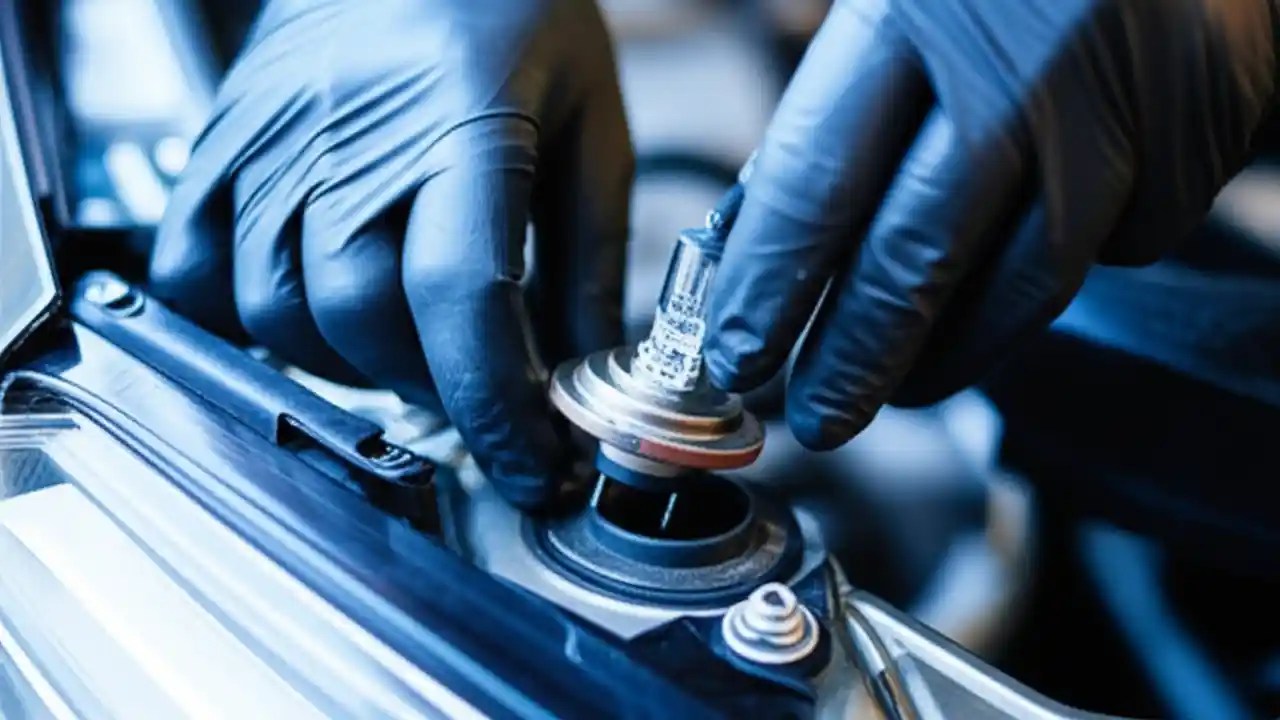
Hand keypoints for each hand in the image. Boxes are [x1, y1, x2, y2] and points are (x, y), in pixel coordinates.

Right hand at [150, 0, 632, 507]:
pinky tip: (313, 316)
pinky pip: (192, 264)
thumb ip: (591, 263)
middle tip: (479, 392)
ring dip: (348, 362)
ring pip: (276, 309)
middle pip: (362, 317)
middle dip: (433, 387)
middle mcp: (352, 133)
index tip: (532, 468)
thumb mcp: (592, 129)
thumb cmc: (520, 11)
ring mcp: (271, 136)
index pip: (461, 298)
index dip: (497, 409)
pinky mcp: (223, 138)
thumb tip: (587, 380)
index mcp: (464, 124)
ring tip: (406, 348)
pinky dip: (243, 319)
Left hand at [705, 0, 1276, 449]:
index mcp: (914, 11)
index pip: (819, 185)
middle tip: (819, 418)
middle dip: (856, 359)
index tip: (738, 356)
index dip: (772, 286)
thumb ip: (830, 112)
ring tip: (901, 385)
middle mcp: (1019, 65)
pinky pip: (1121, 244)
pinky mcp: (1195, 138)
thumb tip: (755, 245)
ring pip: (1027, 280)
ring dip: (954, 352)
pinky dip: (1061, 266)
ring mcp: (1119, 107)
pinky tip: (1023, 260)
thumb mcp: (898, 4)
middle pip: (918, 258)